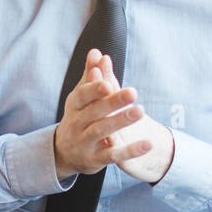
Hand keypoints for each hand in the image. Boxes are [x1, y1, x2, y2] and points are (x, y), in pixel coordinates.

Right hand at [52, 50, 174, 182]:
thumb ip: (90, 75)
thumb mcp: (81, 98)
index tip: (107, 82)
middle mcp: (76, 124)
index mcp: (74, 106)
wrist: (64, 153)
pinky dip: (129, 151)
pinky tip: (147, 144)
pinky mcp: (94, 159)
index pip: (81, 96)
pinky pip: (112, 155)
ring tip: (140, 111)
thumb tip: (97, 52)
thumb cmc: (78, 118)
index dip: (93, 89)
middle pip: (94, 112)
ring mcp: (84, 143)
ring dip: (120, 121)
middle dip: (112, 102)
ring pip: (101, 131)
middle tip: (132, 92)